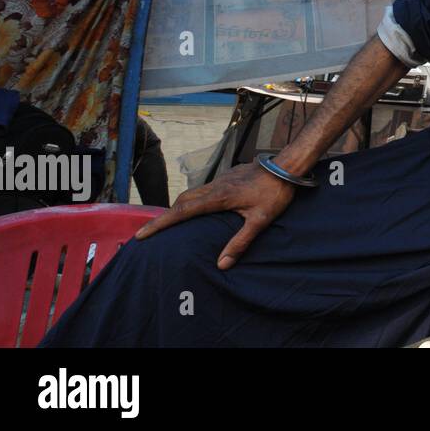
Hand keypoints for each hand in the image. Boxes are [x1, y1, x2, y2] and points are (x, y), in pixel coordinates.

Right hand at [134, 161, 296, 269]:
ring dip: (179, 207)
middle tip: (150, 232)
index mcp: (218, 198)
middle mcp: (215, 186)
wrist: (287, 166)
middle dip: (165, 216)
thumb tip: (222, 264)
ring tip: (171, 223)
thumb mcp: (260, 221)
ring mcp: (221, 179)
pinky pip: (204, 189)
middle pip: (182, 201)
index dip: (160, 223)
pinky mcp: (228, 176)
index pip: (181, 212)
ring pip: (193, 193)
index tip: (142, 234)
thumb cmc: (275, 193)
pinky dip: (194, 200)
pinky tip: (200, 209)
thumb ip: (240, 242)